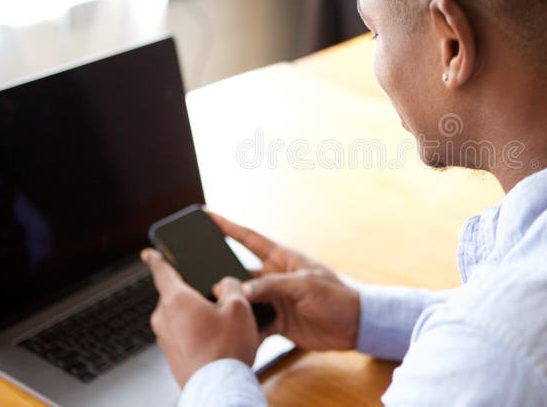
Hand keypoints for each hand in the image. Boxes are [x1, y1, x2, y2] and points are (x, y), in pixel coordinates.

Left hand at [141, 248, 259, 386]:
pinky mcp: (172, 354)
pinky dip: (199, 333)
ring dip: (200, 316)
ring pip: (183, 316)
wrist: (219, 390)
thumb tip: (224, 285)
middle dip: (198, 295)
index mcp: (176, 300)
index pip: (163, 272)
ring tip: (225, 327)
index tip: (149, 254)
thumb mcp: (240, 307)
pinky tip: (218, 342)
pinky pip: (184, 334)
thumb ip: (231, 285)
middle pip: (180, 295)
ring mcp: (165, 338)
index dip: (157, 259)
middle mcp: (164, 318)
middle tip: (221, 301)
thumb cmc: (227, 349)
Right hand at [208, 211, 360, 350]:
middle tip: (190, 273)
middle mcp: (274, 277)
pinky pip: (253, 323)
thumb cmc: (338, 296)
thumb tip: (241, 290)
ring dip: (228, 303)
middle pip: (238, 271)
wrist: (356, 325)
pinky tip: (229, 332)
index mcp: (282, 259)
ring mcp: (274, 299)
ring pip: (243, 299)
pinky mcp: (277, 321)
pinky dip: (242, 327)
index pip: (249, 238)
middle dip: (217, 272)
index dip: (227, 226)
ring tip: (205, 307)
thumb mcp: (306, 286)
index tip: (206, 214)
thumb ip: (274, 286)